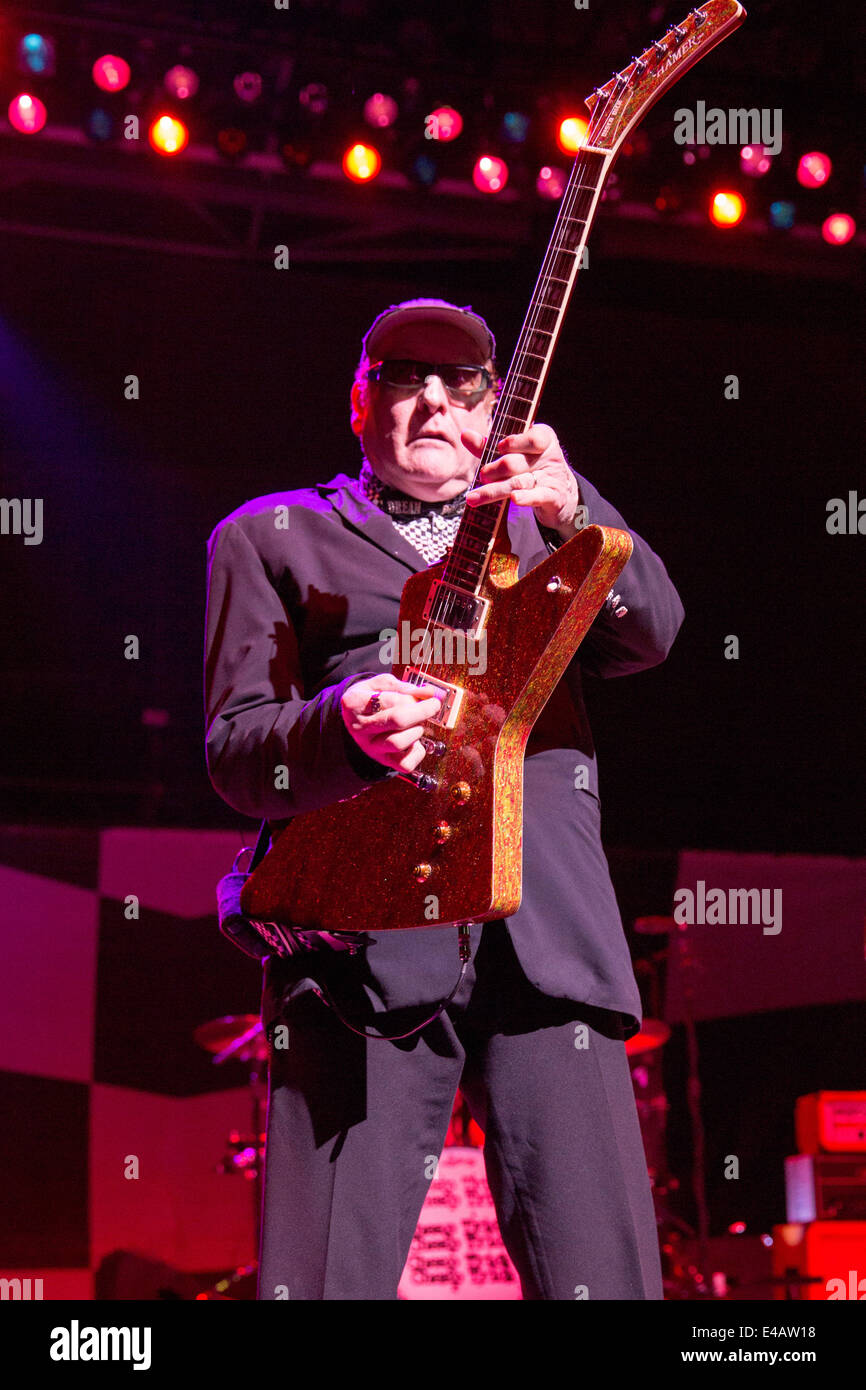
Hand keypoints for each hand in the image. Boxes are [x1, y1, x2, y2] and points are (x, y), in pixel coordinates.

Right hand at [341, 674, 444, 772]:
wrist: (354, 719)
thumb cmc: (370, 699)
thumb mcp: (381, 685)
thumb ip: (404, 687)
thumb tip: (428, 693)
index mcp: (354, 703)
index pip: (391, 700)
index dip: (415, 698)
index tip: (429, 696)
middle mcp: (359, 727)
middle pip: (397, 721)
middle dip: (421, 712)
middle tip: (432, 706)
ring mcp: (370, 746)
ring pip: (399, 742)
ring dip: (416, 730)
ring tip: (417, 724)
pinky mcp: (383, 760)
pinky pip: (405, 763)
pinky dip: (418, 752)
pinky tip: (416, 741)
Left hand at [460, 424, 579, 533]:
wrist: (561, 494)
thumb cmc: (532, 467)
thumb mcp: (515, 452)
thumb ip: (489, 445)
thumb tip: (465, 435)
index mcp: (543, 438)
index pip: (532, 437)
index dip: (515, 442)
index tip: (500, 447)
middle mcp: (549, 456)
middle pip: (515, 463)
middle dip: (495, 469)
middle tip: (483, 475)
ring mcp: (552, 478)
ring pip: (519, 482)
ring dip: (495, 490)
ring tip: (475, 496)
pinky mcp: (553, 498)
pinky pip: (538, 497)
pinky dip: (526, 498)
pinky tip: (515, 499)